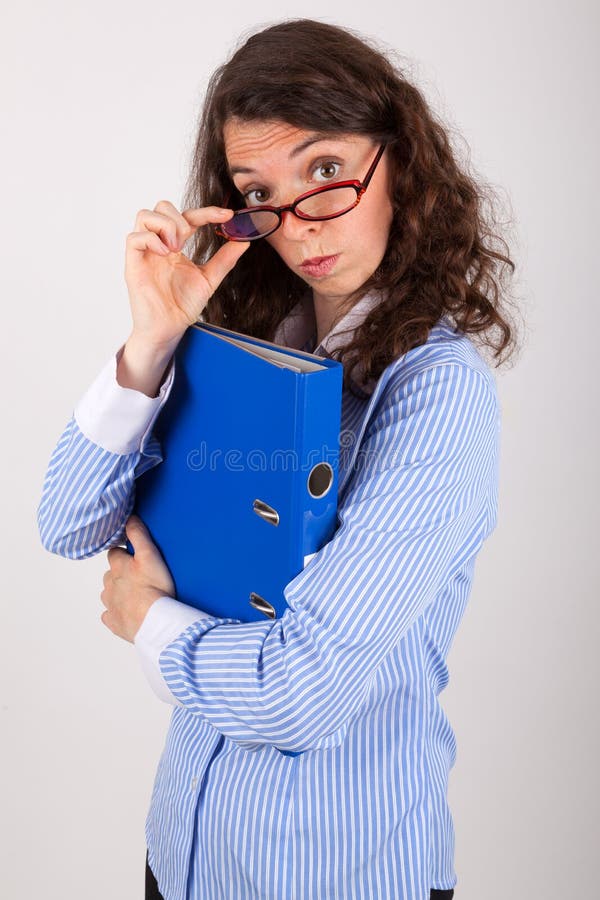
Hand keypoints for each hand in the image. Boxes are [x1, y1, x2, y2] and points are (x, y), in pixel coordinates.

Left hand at [100, 515, 174, 642]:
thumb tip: (129, 517)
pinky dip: (117, 613)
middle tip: (138, 577)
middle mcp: (109, 585)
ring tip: (136, 595)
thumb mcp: (149, 554)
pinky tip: (129, 613)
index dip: (123, 554)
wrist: (153, 621)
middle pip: (110, 574)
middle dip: (120, 574)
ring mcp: (110, 605)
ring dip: (118, 593)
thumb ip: (139, 535)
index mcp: (117, 567)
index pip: (114, 554)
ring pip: (109, 594)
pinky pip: (111, 616)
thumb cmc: (154, 588)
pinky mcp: (114, 622)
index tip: (133, 556)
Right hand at [124, 200, 249, 349]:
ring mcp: (145, 253)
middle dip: (180, 217)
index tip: (227, 215)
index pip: (188, 216)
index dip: (207, 211)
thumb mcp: (209, 279)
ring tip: (175, 247)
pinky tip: (165, 254)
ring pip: (144, 215)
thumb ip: (224, 260)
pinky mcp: (133, 265)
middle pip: (161, 207)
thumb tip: (244, 241)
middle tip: (188, 240)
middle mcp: (159, 245)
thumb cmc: (182, 306)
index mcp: (176, 245)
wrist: (169, 329)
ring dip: (165, 225)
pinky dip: (151, 239)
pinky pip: (134, 238)